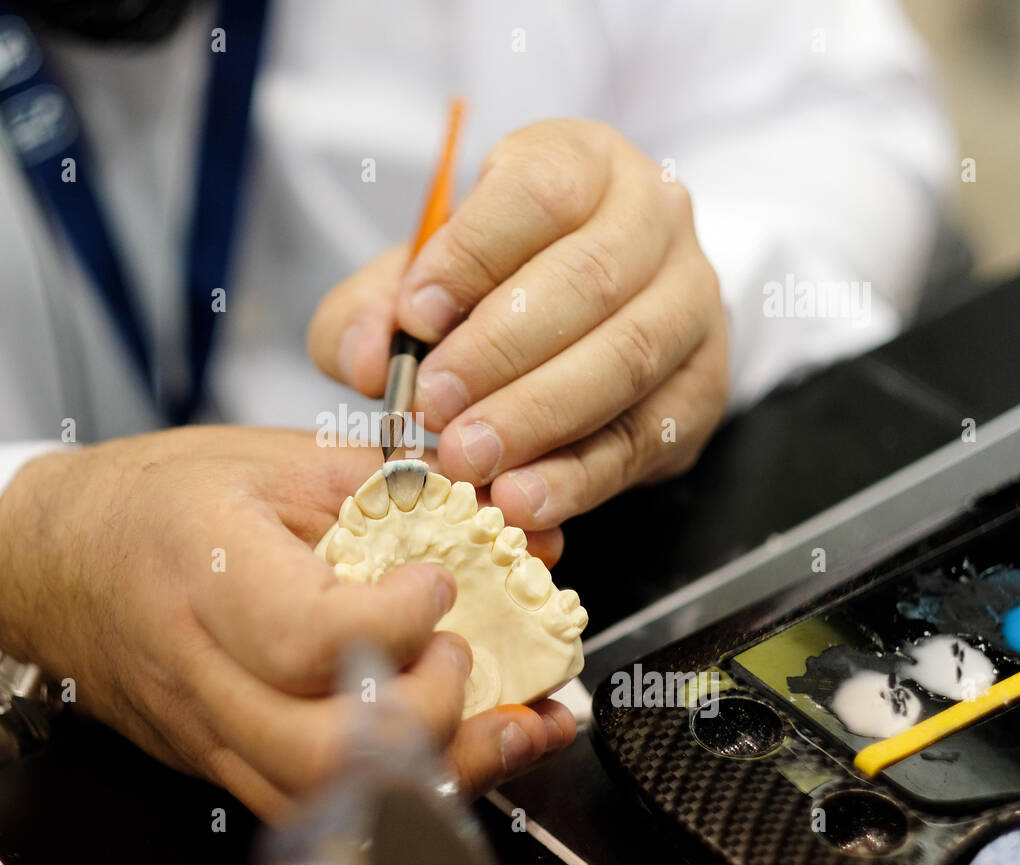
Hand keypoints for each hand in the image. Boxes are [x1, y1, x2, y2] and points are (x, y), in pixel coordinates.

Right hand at [0, 427, 575, 818]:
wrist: (54, 558)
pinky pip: (312, 799)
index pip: (307, 637)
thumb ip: (384, 482)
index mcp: (205, 573)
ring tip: (501, 717)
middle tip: (460, 653)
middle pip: (323, 750)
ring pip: (326, 797)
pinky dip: (399, 784)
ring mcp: (207, 731)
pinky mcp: (218, 759)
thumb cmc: (152, 500)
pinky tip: (458, 745)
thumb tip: (491, 505)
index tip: (437, 584)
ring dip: (437, 769)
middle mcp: (200, 670)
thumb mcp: (266, 460)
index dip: (397, 621)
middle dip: (428, 713)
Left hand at [309, 119, 729, 529]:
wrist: (584, 318)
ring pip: (626, 358)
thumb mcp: (421, 274)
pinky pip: (645, 437)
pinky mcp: (701, 388)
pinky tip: (521, 501)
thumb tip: (364, 362)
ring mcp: (692, 302)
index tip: (415, 314)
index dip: (473, 253)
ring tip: (468, 459)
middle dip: (500, 352)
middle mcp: (655, 219)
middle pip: (589, 279)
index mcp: (584, 162)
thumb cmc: (490, 283)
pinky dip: (578, 477)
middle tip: (433, 406)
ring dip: (538, 417)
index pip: (539, 191)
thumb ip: (371, 308)